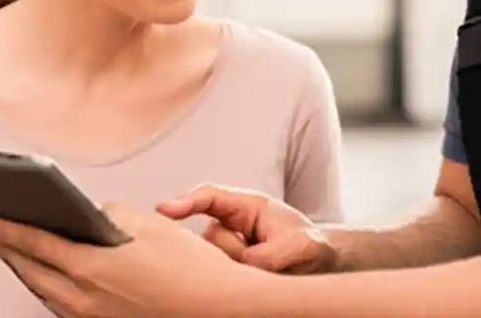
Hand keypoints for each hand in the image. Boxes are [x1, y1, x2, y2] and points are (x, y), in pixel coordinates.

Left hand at [0, 203, 250, 317]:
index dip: (10, 228)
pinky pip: (61, 307)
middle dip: (10, 250)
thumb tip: (92, 214)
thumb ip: (110, 214)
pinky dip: (47, 288)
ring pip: (42, 292)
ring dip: (26, 270)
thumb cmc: (189, 267)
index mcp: (89, 267)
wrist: (216, 306)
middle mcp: (82, 298)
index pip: (35, 243)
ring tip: (17, 252)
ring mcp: (89, 317)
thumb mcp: (149, 225)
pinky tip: (50, 277)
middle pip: (30, 271)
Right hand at [157, 184, 337, 274]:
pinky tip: (263, 276)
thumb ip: (270, 255)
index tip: (162, 210)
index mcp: (244, 207)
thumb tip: (243, 267)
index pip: (209, 199)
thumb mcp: (301, 246)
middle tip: (264, 249)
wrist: (317, 265)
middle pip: (211, 237)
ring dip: (246, 266)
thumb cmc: (307, 244)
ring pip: (220, 262)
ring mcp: (224, 251)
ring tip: (275, 264)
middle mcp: (227, 228)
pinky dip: (241, 281)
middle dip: (232, 247)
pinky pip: (222, 279)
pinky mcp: (224, 272)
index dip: (186, 202)